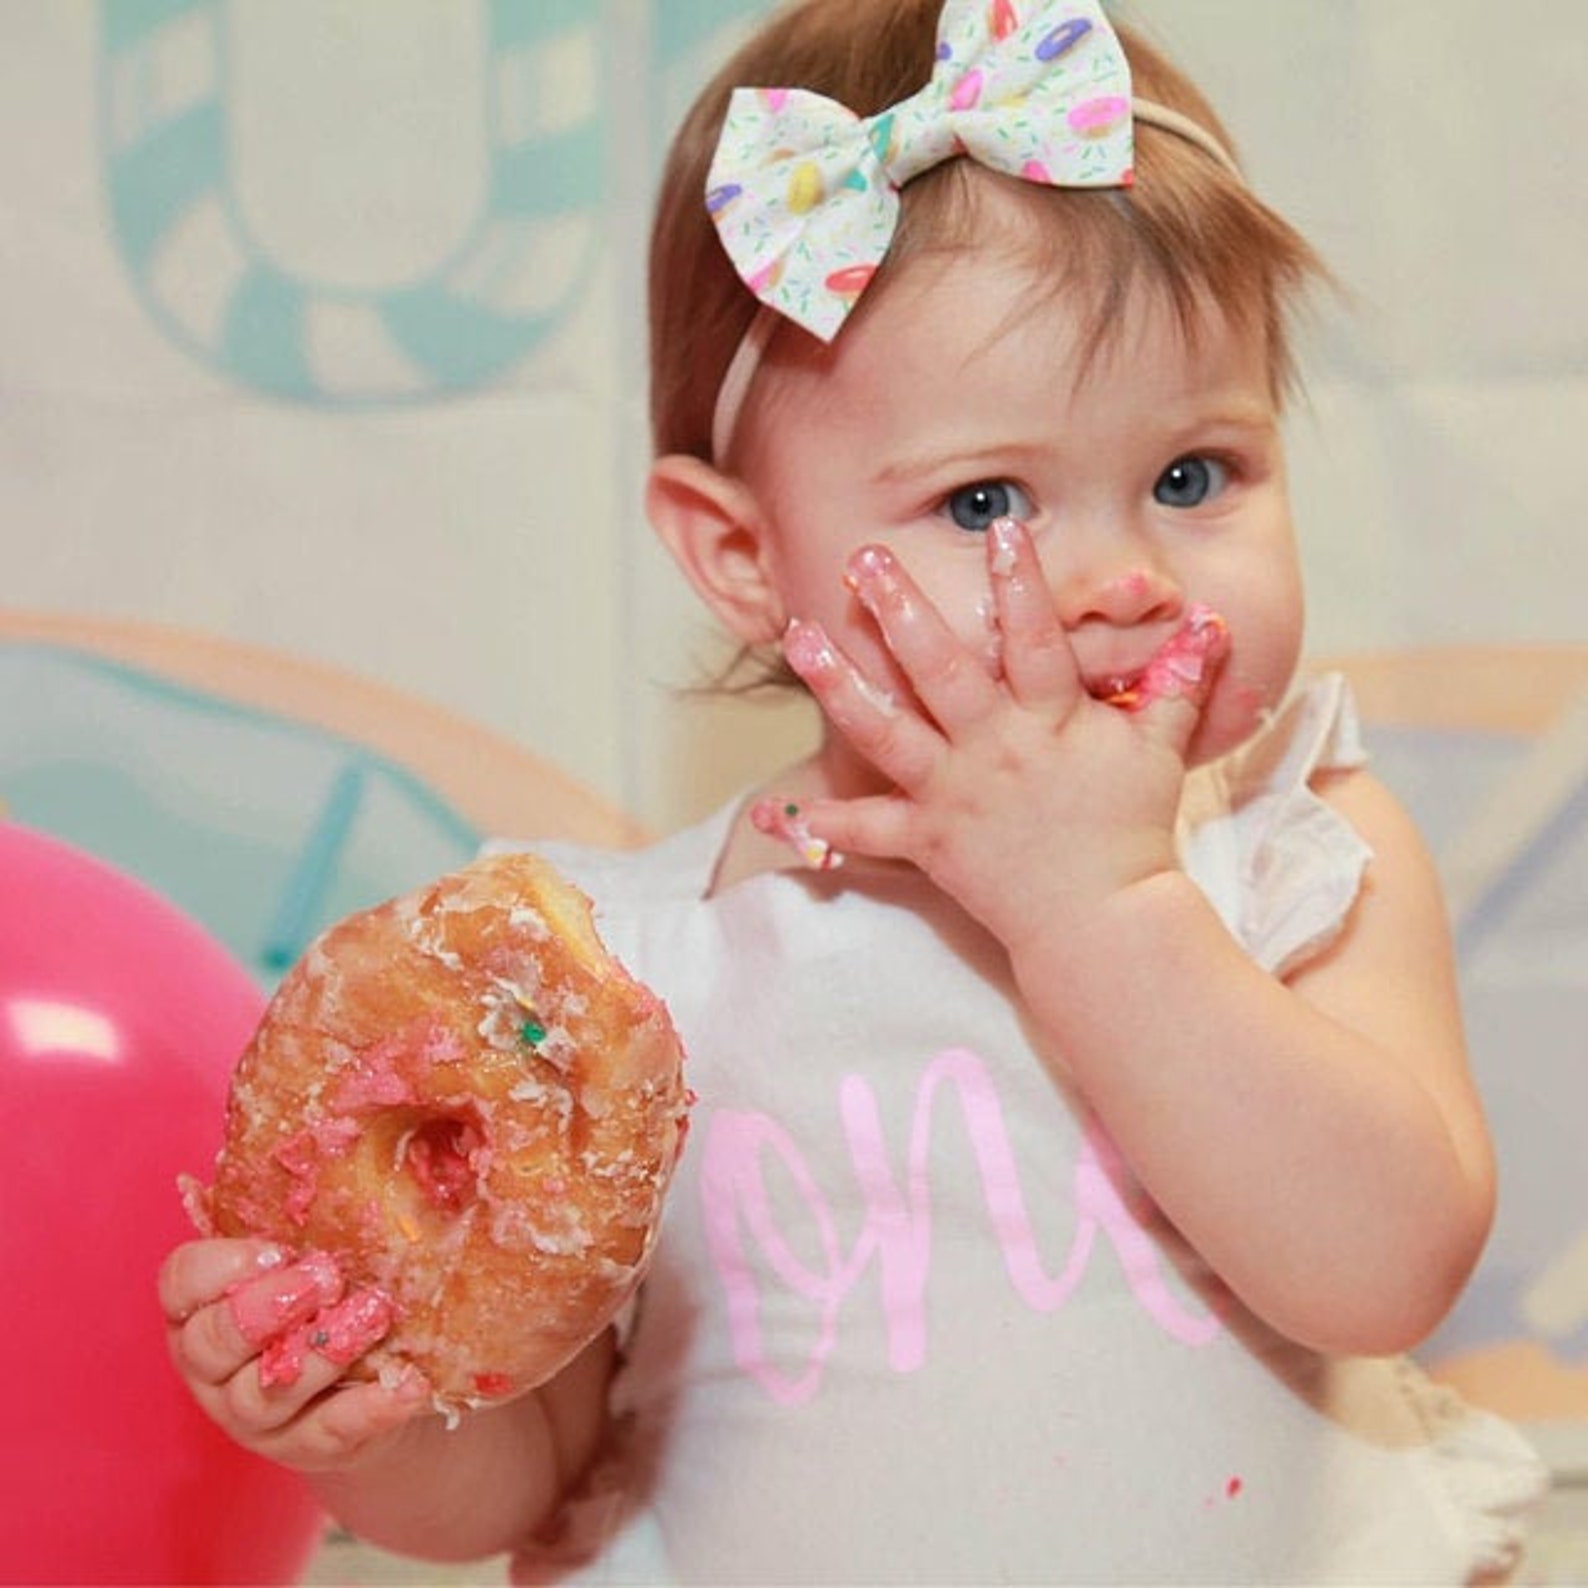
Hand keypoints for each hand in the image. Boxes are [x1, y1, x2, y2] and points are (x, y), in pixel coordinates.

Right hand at [159, 1238, 429, 1472]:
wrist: (373, 1377)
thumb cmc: (328, 1295)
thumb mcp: (306, 1253)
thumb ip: (304, 1219)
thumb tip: (343, 1143)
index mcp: (202, 1307)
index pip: (180, 1283)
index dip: (219, 1266)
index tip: (275, 1247)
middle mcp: (214, 1367)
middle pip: (212, 1343)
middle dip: (266, 1307)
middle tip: (326, 1277)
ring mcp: (253, 1415)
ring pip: (265, 1393)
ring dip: (321, 1353)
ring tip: (374, 1316)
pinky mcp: (305, 1447)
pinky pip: (328, 1433)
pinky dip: (369, 1409)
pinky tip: (408, 1384)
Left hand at [778, 517, 1226, 947]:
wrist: (1101, 921)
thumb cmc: (1129, 832)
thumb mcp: (1159, 753)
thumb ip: (1176, 686)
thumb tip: (1211, 623)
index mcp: (1049, 722)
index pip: (1036, 640)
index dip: (1021, 585)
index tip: (1000, 530)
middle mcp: (992, 750)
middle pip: (942, 671)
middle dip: (902, 611)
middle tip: (864, 560)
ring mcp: (953, 795)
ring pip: (886, 732)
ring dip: (840, 684)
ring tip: (799, 638)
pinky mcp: (928, 841)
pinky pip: (866, 832)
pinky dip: (820, 825)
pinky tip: (769, 813)